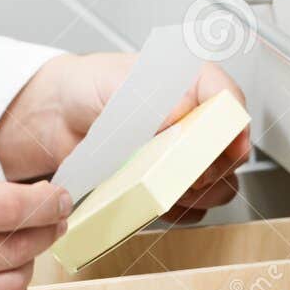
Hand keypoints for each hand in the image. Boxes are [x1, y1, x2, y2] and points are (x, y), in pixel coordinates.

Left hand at [0, 52, 249, 220]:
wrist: (55, 116)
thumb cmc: (84, 88)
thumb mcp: (115, 84)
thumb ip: (150, 101)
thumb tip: (180, 116)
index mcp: (189, 80)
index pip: (229, 100)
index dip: (234, 126)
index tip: (226, 149)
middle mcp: (194, 117)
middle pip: (230, 150)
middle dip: (211, 168)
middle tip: (182, 172)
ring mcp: (183, 151)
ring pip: (217, 182)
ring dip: (197, 193)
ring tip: (165, 187)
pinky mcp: (168, 179)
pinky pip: (190, 205)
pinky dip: (178, 209)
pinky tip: (155, 201)